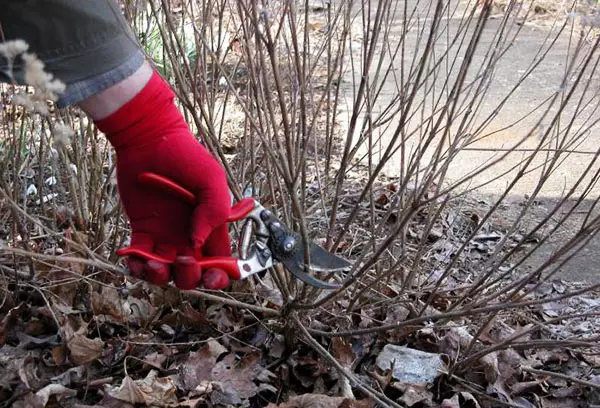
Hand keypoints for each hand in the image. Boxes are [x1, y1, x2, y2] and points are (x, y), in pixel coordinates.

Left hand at [96, 71, 231, 289]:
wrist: (149, 141)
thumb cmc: (185, 155)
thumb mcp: (211, 178)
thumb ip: (214, 209)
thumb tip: (197, 243)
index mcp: (211, 226)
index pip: (221, 260)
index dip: (220, 275)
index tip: (213, 274)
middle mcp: (189, 235)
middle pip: (193, 273)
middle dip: (189, 277)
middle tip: (183, 261)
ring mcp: (164, 235)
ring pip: (165, 272)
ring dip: (160, 276)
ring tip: (153, 264)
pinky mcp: (141, 231)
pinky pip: (139, 258)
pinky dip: (136, 265)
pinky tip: (134, 258)